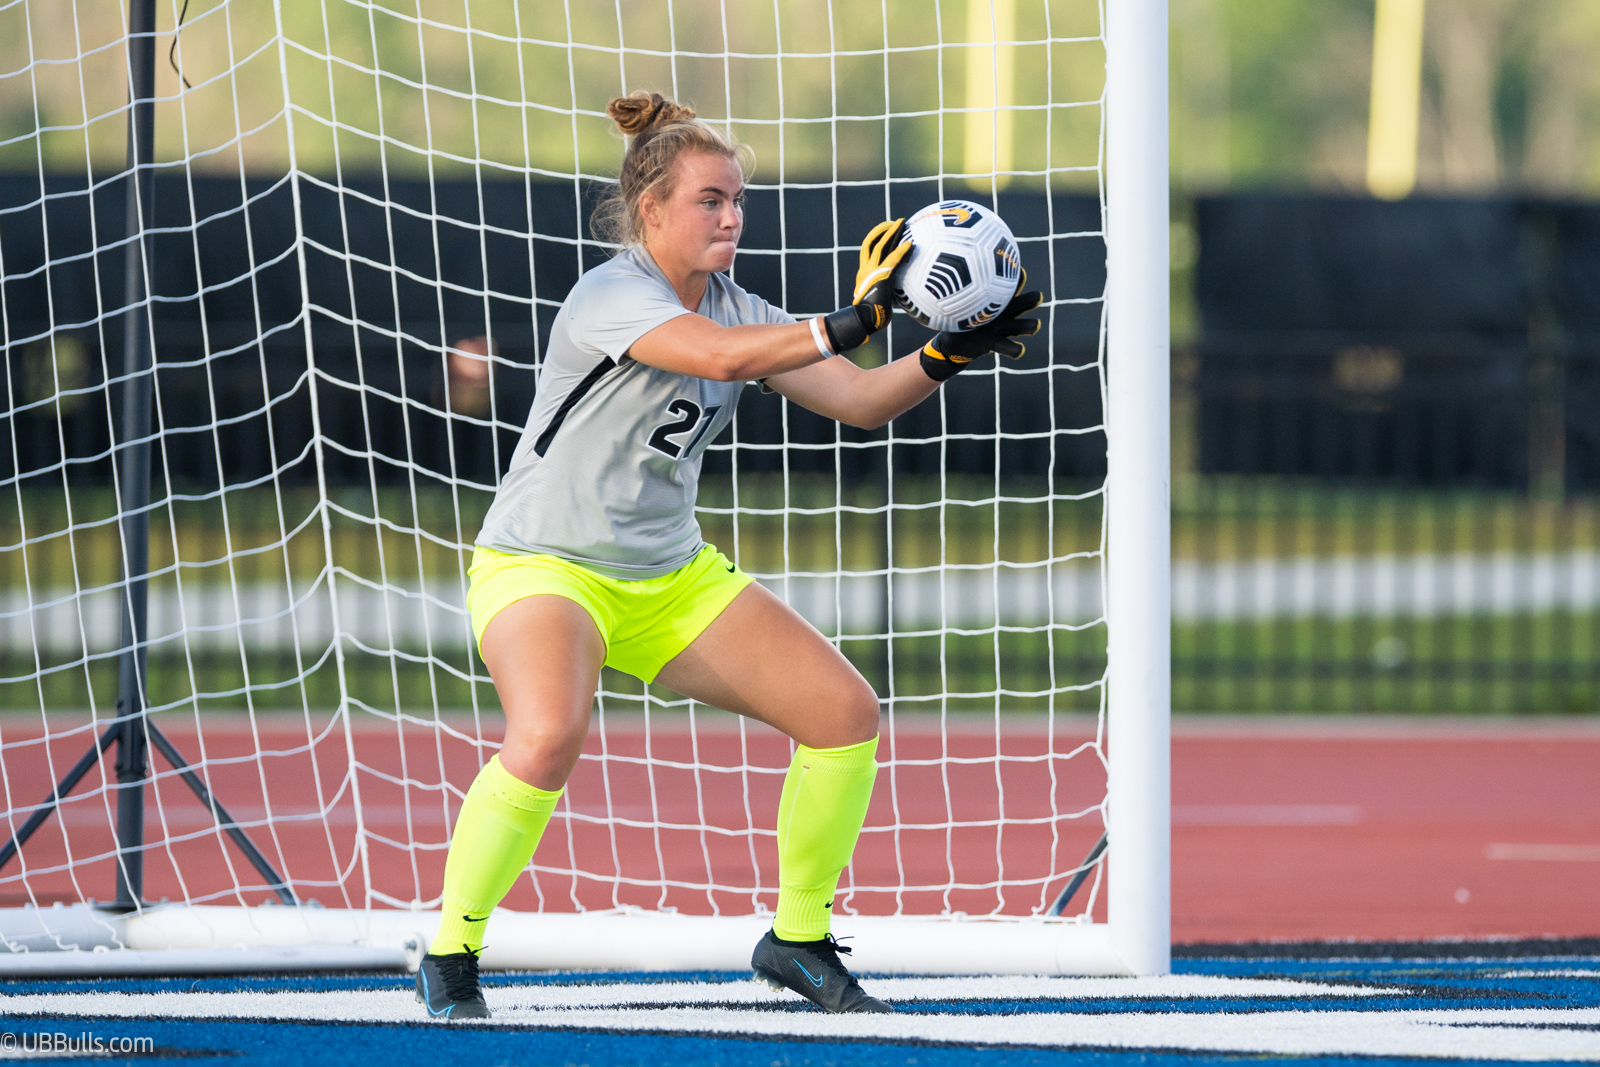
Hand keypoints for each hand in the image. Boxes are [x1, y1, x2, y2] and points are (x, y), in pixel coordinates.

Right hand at [823, 219, 910, 351]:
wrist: (864, 321)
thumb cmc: (872, 314)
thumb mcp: (878, 296)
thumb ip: (885, 288)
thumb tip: (897, 290)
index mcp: (864, 272)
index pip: (869, 249)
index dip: (877, 237)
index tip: (887, 230)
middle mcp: (865, 269)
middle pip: (873, 242)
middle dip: (884, 229)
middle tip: (896, 221)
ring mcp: (871, 272)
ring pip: (880, 246)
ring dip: (892, 232)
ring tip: (902, 223)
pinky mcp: (880, 277)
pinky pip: (892, 260)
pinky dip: (901, 251)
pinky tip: (910, 243)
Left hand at [920, 272, 1042, 381]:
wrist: (953, 341)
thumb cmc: (954, 313)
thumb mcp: (949, 295)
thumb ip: (944, 278)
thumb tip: (924, 252)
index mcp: (995, 297)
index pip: (1011, 283)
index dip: (1017, 277)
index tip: (1018, 271)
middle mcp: (1004, 311)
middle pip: (1024, 303)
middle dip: (1032, 299)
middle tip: (1037, 297)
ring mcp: (1003, 328)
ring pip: (1023, 326)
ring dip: (1029, 325)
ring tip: (1034, 325)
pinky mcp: (997, 343)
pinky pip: (1010, 347)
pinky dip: (1015, 349)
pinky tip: (1019, 350)